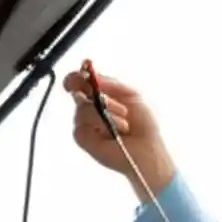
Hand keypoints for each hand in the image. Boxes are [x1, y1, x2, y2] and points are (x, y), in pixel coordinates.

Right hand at [62, 68, 175, 202]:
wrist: (146, 147)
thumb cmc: (143, 123)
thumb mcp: (131, 94)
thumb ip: (111, 83)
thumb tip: (93, 76)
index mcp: (100, 95)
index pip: (80, 81)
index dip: (76, 77)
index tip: (80, 74)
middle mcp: (89, 108)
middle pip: (75, 91)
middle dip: (88, 90)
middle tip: (104, 97)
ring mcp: (84, 123)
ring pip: (81, 107)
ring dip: (105, 111)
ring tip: (123, 120)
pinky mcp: (82, 137)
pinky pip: (82, 124)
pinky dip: (100, 123)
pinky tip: (113, 131)